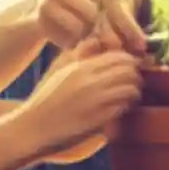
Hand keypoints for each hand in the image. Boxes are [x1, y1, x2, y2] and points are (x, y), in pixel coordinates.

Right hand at [23, 38, 142, 154]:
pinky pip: (123, 107)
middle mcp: (90, 82)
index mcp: (81, 67)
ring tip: (128, 97)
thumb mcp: (57, 68)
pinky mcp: (98, 120)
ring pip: (130, 88)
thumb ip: (78, 53)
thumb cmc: (45, 98)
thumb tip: (97, 41)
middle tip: (132, 82)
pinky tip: (119, 109)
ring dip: (133, 92)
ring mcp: (95, 101)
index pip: (119, 56)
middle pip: (129, 70)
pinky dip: (126, 106)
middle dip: (135, 76)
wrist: (33, 128)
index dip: (129, 61)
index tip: (129, 68)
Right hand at [35, 0, 146, 52]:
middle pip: (96, 13)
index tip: (140, 45)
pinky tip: (72, 41)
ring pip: (81, 26)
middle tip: (113, 47)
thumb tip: (141, 42)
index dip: (128, 23)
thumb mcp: (93, 1)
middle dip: (106, 33)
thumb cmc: (73, 5)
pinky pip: (65, 35)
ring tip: (87, 39)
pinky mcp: (40, 12)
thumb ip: (115, 15)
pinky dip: (72, 42)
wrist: (32, 4)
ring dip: (87, 37)